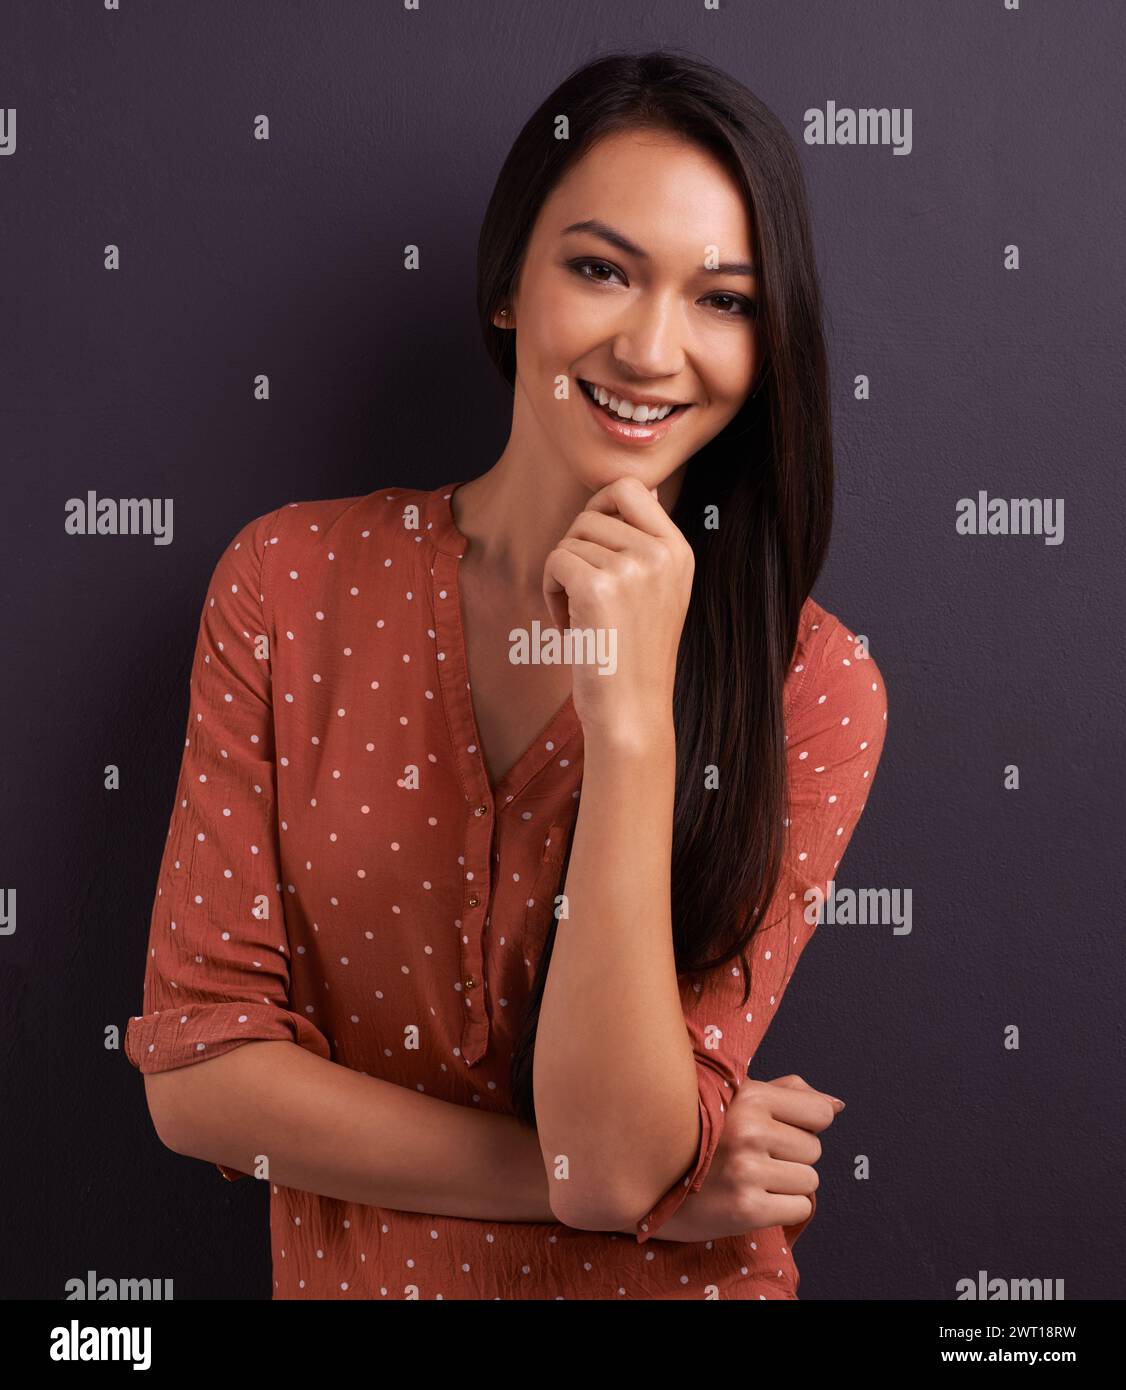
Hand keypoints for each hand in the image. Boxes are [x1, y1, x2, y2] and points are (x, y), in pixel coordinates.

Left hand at [542, 476, 693, 742]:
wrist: (633, 713)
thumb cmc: (633, 657)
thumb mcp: (660, 592)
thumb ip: (646, 543)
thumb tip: (632, 488)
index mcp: (679, 550)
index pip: (630, 487)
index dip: (599, 508)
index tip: (593, 549)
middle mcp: (661, 553)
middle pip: (590, 514)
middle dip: (576, 551)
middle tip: (584, 595)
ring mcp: (632, 568)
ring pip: (569, 540)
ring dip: (562, 578)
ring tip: (581, 618)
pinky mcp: (598, 587)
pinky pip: (554, 562)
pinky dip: (550, 592)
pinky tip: (570, 627)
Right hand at [654, 1074, 843, 1242]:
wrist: (654, 1183)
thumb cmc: (703, 1136)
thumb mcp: (737, 1100)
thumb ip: (787, 1094)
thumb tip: (836, 1105)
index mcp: (748, 1097)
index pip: (819, 1113)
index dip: (805, 1124)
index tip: (779, 1130)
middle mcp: (748, 1131)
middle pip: (815, 1149)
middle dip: (793, 1156)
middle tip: (755, 1157)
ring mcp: (747, 1172)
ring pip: (810, 1180)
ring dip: (788, 1184)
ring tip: (752, 1178)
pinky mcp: (747, 1209)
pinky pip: (801, 1208)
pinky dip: (784, 1209)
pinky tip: (754, 1198)